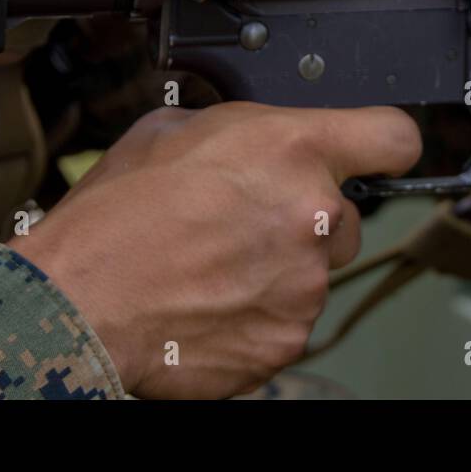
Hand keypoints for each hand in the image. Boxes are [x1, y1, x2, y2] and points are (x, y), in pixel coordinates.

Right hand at [12, 101, 420, 397]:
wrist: (78, 302)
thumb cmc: (114, 217)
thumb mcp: (171, 130)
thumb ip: (240, 130)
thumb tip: (256, 138)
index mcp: (293, 150)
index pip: (392, 137)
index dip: (384, 144)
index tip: (378, 154)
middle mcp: (312, 216)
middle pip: (343, 215)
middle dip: (302, 217)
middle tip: (240, 222)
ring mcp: (304, 286)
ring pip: (311, 271)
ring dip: (275, 267)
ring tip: (209, 264)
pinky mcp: (286, 341)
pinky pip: (286, 319)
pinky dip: (256, 313)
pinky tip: (208, 299)